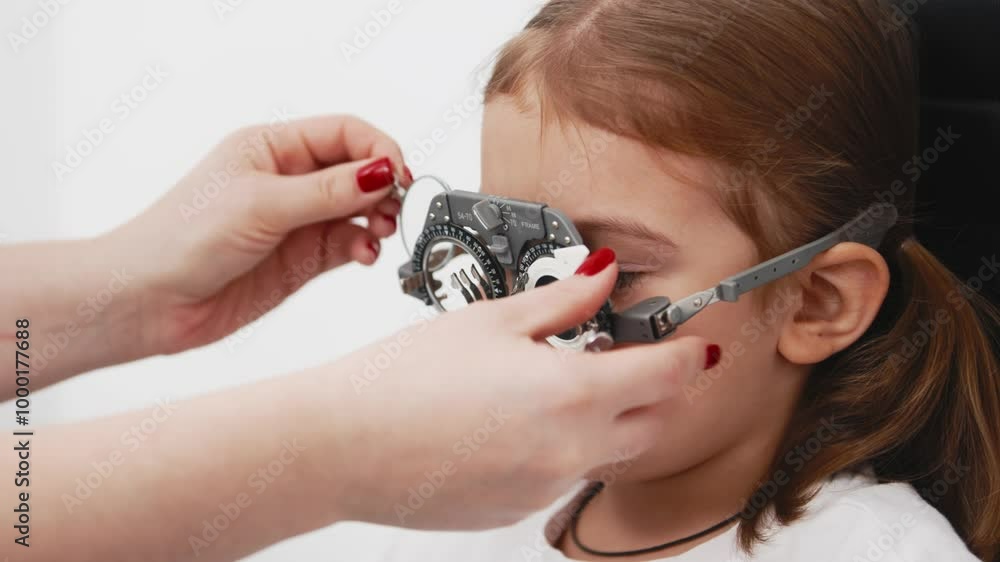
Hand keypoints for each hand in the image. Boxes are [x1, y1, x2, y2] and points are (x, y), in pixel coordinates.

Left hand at [106, 115, 411, 355]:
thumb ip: (327, 192)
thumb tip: (381, 173)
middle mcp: (288, 179)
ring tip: (379, 232)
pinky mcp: (301, 259)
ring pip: (358, 210)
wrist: (150, 301)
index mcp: (272, 147)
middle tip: (395, 208)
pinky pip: (348, 244)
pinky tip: (363, 254)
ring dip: (377, 218)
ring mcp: (297, 220)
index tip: (398, 175)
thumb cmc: (182, 238)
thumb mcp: (261, 204)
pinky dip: (364, 247)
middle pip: (357, 170)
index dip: (378, 150)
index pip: (344, 133)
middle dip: (383, 186)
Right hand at [321, 254, 713, 529]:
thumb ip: (561, 300)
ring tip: (554, 385)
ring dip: (607, 419)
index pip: (668, 376)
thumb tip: (601, 276)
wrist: (343, 445)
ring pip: (609, 452)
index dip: (690, 354)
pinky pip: (563, 476)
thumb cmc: (403, 379)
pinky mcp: (518, 509)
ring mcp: (545, 486)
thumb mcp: (490, 320)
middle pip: (655, 422)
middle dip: (656, 390)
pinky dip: (560, 447)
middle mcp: (571, 450)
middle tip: (625, 356)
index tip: (695, 343)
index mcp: (573, 394)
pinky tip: (512, 422)